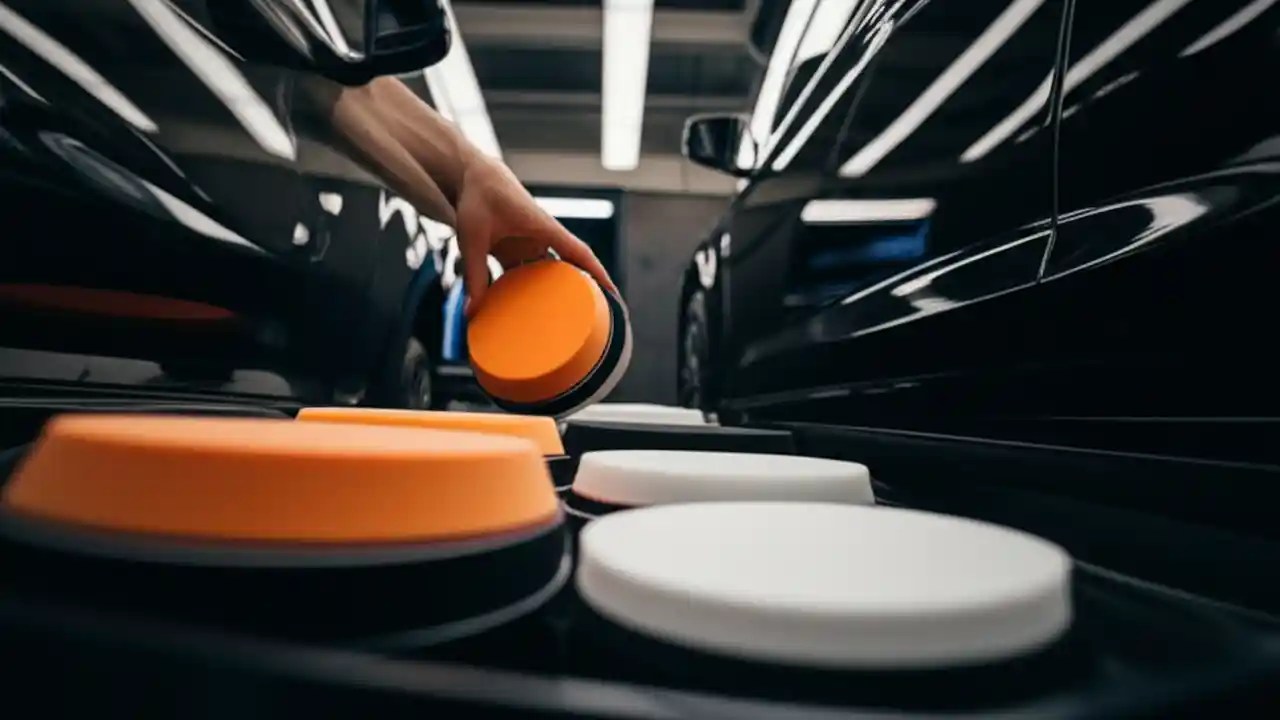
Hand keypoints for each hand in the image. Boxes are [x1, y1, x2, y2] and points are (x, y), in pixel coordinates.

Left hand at [455, 156, 615, 315]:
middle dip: (581, 289)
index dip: (598, 274)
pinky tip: (520, 310)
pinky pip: (527, 271)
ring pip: (548, 272)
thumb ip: (474, 274)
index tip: (613, 295)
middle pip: (570, 266)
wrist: (470, 175)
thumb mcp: (473, 238)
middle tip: (589, 317)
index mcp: (544, 229)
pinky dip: (526, 289)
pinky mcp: (514, 247)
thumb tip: (472, 312)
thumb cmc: (477, 197)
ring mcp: (529, 242)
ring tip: (556, 321)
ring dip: (553, 292)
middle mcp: (542, 237)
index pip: (579, 254)